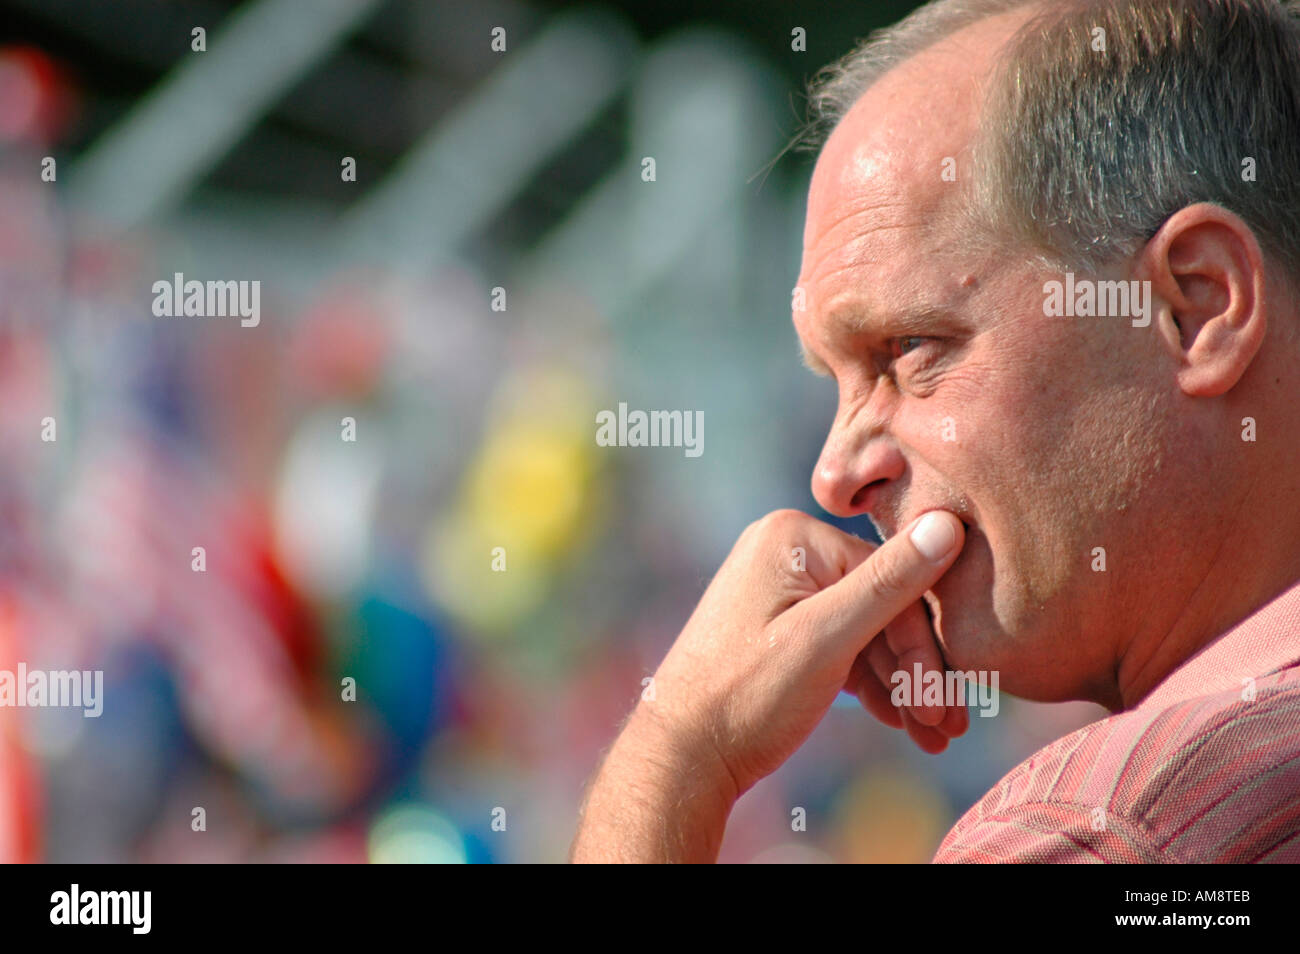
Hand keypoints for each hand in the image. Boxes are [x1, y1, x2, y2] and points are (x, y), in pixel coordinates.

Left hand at [639, 507, 966, 797]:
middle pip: (881, 605)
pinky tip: (898, 722)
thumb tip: (950, 521)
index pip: (892, 579)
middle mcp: (787, 550)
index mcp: (794, 536)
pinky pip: (841, 645)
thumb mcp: (825, 639)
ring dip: (901, 684)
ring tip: (932, 737)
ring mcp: (781, 589)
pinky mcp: (780, 626)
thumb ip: (889, 584)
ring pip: (865, 631)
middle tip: (948, 728)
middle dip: (917, 671)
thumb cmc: (745, 696)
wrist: (681, 755)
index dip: (924, 646)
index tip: (947, 703)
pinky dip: (871, 683)